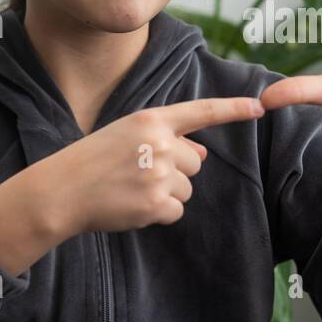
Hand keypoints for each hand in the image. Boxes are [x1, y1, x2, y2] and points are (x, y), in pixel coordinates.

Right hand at [48, 96, 263, 235]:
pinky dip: (159, 214)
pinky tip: (132, 206)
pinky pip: (176, 211)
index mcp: (151, 119)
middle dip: (176, 170)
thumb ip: (166, 139)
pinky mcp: (157, 204)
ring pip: (187, 188)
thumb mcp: (127, 136)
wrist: (61, 191)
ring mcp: (160, 174)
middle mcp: (160, 143)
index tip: (260, 107)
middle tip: (138, 173)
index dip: (234, 109)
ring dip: (166, 193)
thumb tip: (203, 152)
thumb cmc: (92, 161)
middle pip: (196, 161)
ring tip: (131, 189)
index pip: (202, 111)